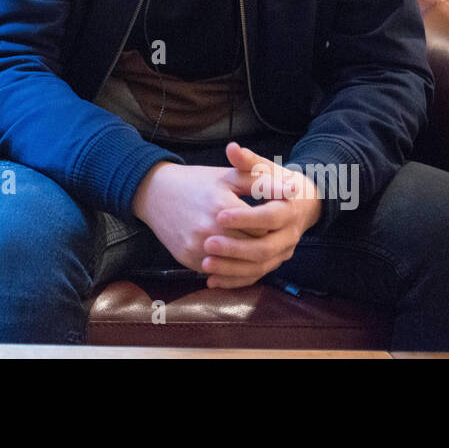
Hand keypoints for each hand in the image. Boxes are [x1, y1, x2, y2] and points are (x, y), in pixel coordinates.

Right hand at [131, 162, 267, 274]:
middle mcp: (209, 230)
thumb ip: (261, 182)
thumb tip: (293, 188)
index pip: (260, 228)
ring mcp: (197, 247)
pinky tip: (235, 260)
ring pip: (233, 265)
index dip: (268, 227)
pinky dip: (228, 269)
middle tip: (266, 240)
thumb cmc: (197, 182)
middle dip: (260, 245)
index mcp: (222, 207)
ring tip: (254, 252)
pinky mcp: (187, 259)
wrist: (155, 192)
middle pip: (249, 249)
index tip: (272, 224)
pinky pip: (215, 272)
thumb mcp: (228, 176)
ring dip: (247, 262)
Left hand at [200, 142, 322, 288]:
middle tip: (207, 243)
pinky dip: (233, 281)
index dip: (245, 218)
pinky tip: (211, 280)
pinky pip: (254, 277)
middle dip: (235, 248)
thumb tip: (232, 148)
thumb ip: (248, 162)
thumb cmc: (279, 182)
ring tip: (204, 263)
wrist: (303, 203)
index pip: (268, 217)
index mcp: (288, 210)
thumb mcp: (266, 169)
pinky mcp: (273, 263)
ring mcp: (282, 252)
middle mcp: (289, 235)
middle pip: (264, 248)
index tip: (220, 215)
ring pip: (258, 267)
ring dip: (231, 268)